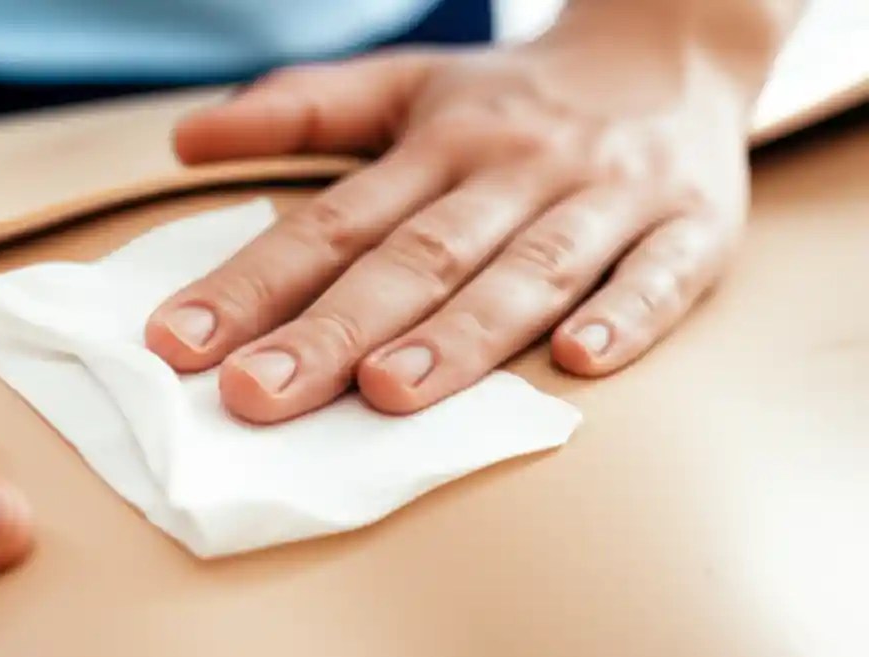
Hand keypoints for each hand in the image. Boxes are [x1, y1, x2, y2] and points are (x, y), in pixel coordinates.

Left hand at [147, 24, 756, 422]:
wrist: (674, 46)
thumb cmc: (515, 96)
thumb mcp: (407, 84)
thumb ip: (302, 112)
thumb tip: (184, 140)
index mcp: (439, 143)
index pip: (330, 224)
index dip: (251, 283)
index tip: (177, 343)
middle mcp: (513, 169)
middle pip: (414, 258)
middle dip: (331, 331)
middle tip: (255, 394)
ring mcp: (605, 198)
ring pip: (525, 271)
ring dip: (459, 334)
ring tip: (388, 393)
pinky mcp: (693, 226)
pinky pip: (662, 273)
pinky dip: (627, 315)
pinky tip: (582, 360)